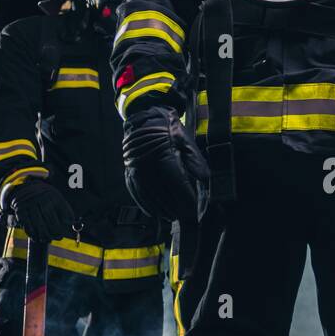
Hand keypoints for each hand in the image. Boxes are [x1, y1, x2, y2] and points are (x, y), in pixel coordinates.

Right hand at [8, 179, 74, 241]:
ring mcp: (30, 204)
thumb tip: (73, 225)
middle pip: (49, 221)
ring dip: (43, 235)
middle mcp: (41, 199)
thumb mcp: (59, 202)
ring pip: (38, 224)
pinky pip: (27, 225)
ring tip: (48, 240)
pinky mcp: (20, 210)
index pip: (59, 214)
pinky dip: (32, 233)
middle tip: (58, 238)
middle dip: (54, 232)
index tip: (63, 234)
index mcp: (53, 196)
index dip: (61, 227)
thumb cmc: (48, 199)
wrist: (28, 189)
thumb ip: (67, 213)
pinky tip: (36, 237)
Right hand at [122, 104, 209, 222]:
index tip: (195, 209)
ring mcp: (137, 171)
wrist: (146, 118)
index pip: (179, 188)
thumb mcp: (188, 143)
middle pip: (164, 196)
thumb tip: (204, 182)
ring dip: (162, 210)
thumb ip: (196, 164)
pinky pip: (137, 195)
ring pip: (150, 199)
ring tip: (172, 217)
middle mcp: (148, 168)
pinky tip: (154, 213)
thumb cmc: (170, 131)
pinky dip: (146, 206)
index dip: (188, 201)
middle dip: (176, 209)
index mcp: (164, 159)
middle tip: (186, 216)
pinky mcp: (129, 173)